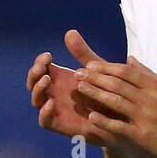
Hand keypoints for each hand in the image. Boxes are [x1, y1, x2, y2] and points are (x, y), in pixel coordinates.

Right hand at [26, 30, 122, 146]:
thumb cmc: (108, 93)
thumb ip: (82, 54)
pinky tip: (50, 103)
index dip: (40, 62)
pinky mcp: (62, 125)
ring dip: (37, 90)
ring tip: (46, 80)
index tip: (48, 55)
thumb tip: (70, 31)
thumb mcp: (96, 70)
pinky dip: (44, 113)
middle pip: (34, 84)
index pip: (41, 69)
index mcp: (60, 79)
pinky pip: (45, 122)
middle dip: (34, 74)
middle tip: (42, 67)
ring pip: (37, 101)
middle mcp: (55, 94)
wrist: (122, 120)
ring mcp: (57, 110)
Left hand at [73, 55, 156, 157]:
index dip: (106, 67)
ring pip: (117, 102)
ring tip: (80, 88)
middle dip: (96, 78)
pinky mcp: (143, 136)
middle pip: (118, 84)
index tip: (90, 65)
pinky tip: (91, 116)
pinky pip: (120, 127)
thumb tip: (129, 58)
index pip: (126, 72)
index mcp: (155, 85)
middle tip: (78, 74)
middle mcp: (149, 99)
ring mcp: (146, 117)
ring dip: (96, 94)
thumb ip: (147, 74)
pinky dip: (105, 121)